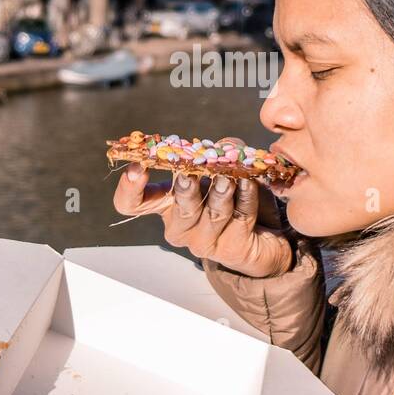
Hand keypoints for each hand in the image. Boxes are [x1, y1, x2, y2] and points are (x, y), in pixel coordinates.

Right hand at [112, 136, 294, 277]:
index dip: (128, 189)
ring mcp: (205, 242)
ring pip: (213, 213)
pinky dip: (246, 198)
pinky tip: (249, 184)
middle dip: (185, 188)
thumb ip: (222, 151)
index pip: (132, 203)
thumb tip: (226, 145)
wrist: (265, 232)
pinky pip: (239, 218)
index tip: (137, 167)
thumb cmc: (234, 197)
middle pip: (178, 208)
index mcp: (167, 203)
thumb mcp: (224, 168)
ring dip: (222, 191)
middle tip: (190, 173)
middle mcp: (180, 226)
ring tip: (228, 177)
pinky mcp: (231, 249)